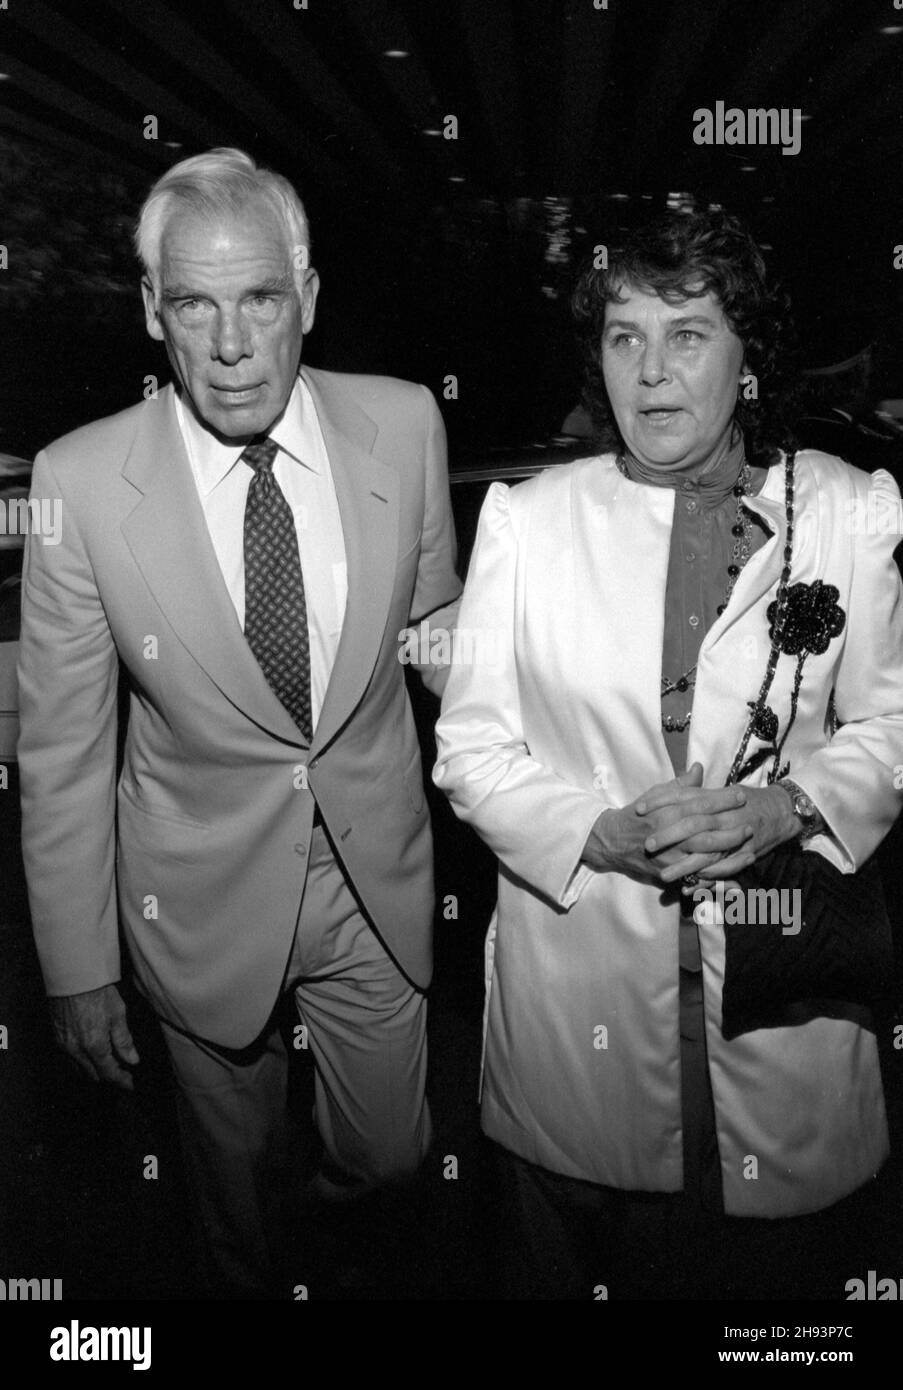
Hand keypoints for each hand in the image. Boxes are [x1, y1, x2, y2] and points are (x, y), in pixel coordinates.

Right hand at [49, 984, 139, 1090]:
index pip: (108, 1073)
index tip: (130, 1084)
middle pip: (93, 1075)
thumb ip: (124, 1040)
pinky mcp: (56, 1037)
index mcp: (94, 1045)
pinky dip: (81, 1061)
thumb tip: (132, 1059)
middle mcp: (76, 1050)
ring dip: (94, 1070)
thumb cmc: (97, 991)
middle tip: (122, 1073)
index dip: (121, 1081)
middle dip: (108, 1076)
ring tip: (108, 1063)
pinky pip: (69, 1058)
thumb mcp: (118, 1013)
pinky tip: (90, 1053)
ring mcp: (63, 1045)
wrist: (72, 976)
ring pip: (79, 1068)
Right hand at [581, 764, 744, 884]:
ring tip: (748, 840)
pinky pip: (698, 875)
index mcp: (665, 810)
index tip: (740, 794)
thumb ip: (679, 784)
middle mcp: (667, 832)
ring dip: (728, 846)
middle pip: (703, 827)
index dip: (721, 798)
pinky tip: (737, 870)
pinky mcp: (671, 873)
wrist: (614, 842)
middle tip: (749, 817)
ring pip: (703, 852)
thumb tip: (698, 768)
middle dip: (729, 822)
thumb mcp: (655, 795)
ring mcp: (669, 854)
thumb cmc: (639, 815)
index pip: (698, 802)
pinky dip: (718, 874)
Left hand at [638, 769, 799, 883]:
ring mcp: (735, 836)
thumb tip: (671, 781)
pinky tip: (689, 887)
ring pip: (707, 852)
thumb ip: (695, 787)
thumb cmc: (744, 800)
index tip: (639, 809)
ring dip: (685, 866)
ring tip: (664, 875)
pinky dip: (707, 879)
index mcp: (715, 798)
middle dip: (669, 836)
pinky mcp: (745, 853)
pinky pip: (725, 869)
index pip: (684, 796)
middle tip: (647, 845)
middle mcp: (724, 816)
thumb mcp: (718, 791)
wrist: (781, 810)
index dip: (660, 801)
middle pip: (693, 824)